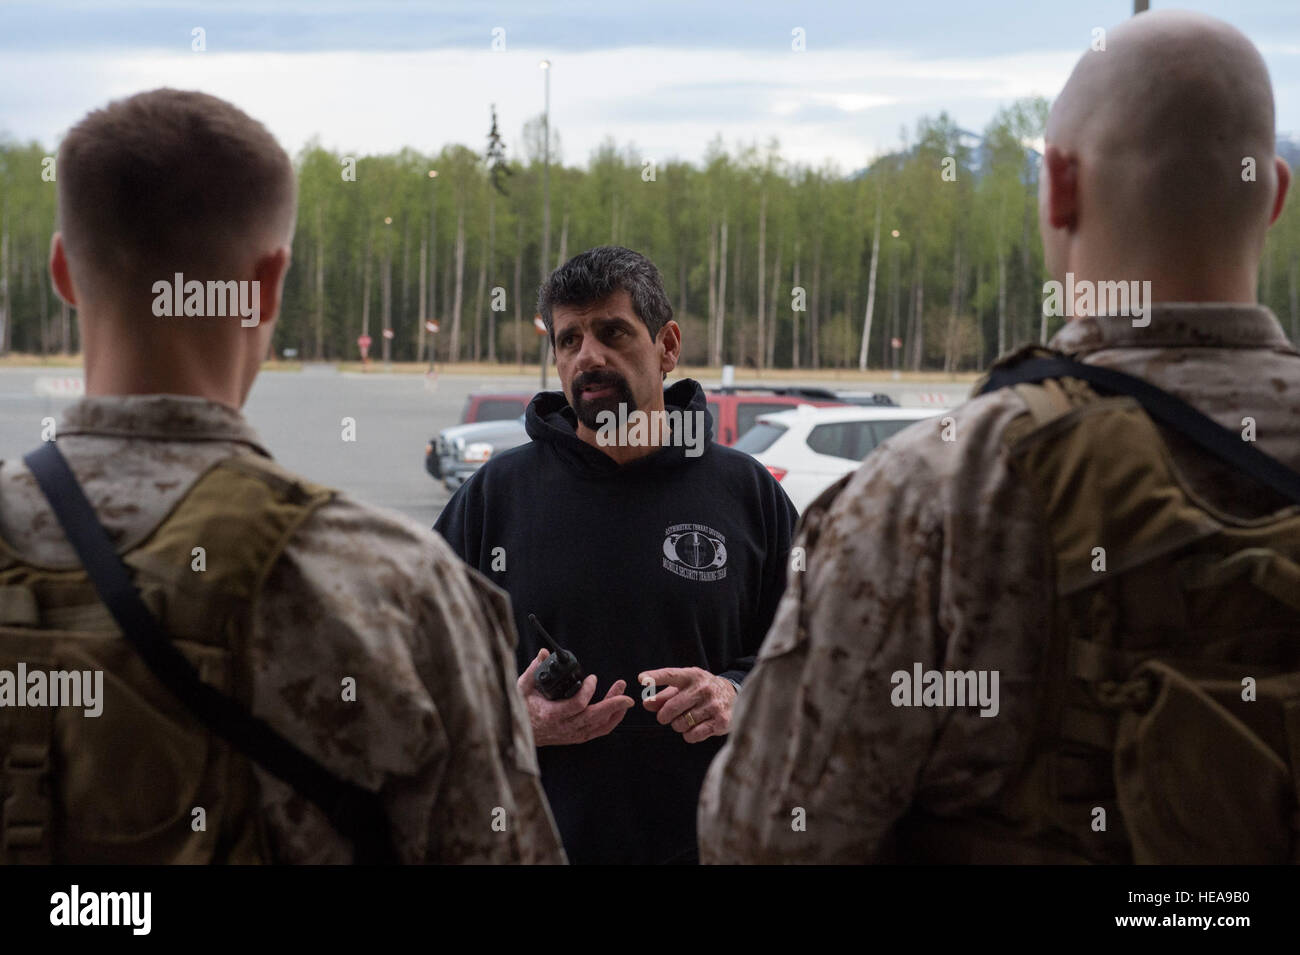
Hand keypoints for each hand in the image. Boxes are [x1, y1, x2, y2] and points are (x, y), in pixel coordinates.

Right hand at [517, 648, 633, 746]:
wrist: (522, 733)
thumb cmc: (522, 709)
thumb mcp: (522, 688)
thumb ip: (533, 670)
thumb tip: (543, 653)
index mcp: (551, 715)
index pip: (577, 705)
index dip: (588, 691)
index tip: (592, 678)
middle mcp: (565, 727)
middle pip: (594, 716)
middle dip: (612, 702)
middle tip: (622, 686)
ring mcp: (573, 734)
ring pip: (600, 725)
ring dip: (615, 710)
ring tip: (624, 695)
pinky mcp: (578, 737)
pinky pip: (599, 731)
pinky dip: (611, 721)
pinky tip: (618, 709)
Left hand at [638, 667, 737, 742]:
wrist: (733, 695)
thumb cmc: (701, 690)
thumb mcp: (684, 687)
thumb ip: (664, 695)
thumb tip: (646, 703)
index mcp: (692, 676)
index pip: (671, 675)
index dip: (655, 677)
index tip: (642, 679)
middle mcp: (703, 688)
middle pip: (671, 708)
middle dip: (664, 716)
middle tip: (666, 716)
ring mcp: (713, 705)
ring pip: (680, 724)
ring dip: (678, 725)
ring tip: (687, 719)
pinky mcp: (720, 721)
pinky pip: (693, 735)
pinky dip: (689, 735)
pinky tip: (696, 727)